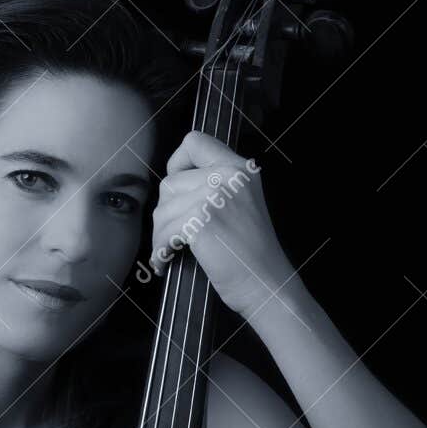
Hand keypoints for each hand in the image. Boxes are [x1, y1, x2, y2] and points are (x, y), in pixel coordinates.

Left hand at [149, 130, 291, 317]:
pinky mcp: (202, 221)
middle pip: (170, 182)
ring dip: (160, 235)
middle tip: (173, 235)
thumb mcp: (243, 204)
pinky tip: (166, 262)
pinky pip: (164, 232)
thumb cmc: (252, 255)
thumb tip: (172, 186)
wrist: (267, 285)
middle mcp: (229, 177)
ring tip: (170, 251)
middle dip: (165, 213)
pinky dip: (159, 251)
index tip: (177, 190)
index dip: (177, 163)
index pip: (194, 142)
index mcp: (240, 169)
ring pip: (163, 210)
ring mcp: (215, 197)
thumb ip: (216, 186)